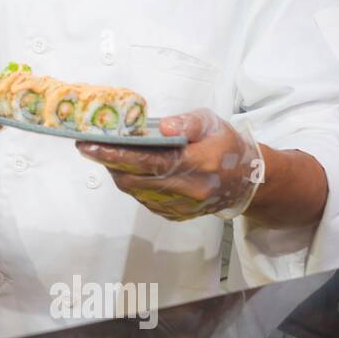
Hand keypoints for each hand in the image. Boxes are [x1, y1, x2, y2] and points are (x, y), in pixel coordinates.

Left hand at [75, 109, 263, 221]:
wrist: (249, 181)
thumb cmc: (227, 146)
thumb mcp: (212, 123)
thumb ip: (186, 122)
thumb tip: (159, 128)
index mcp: (199, 164)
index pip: (149, 162)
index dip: (116, 155)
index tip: (89, 146)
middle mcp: (190, 190)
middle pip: (135, 180)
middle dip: (108, 164)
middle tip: (90, 147)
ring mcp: (183, 207)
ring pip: (137, 192)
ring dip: (118, 174)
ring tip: (108, 155)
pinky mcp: (178, 215)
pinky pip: (145, 201)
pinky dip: (134, 184)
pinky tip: (130, 170)